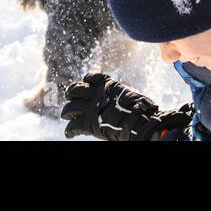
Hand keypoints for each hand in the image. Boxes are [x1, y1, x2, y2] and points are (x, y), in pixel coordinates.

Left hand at [60, 73, 183, 141]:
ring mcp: (92, 108)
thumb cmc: (143, 111)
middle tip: (70, 99)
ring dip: (67, 112)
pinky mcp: (90, 123)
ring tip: (67, 116)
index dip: (86, 81)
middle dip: (71, 93)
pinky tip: (70, 134)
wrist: (143, 123)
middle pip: (75, 89)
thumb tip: (126, 96)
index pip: (91, 77)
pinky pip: (73, 126)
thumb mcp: (132, 96)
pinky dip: (70, 131)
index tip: (86, 84)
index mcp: (109, 85)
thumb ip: (122, 95)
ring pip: (70, 107)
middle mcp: (98, 94)